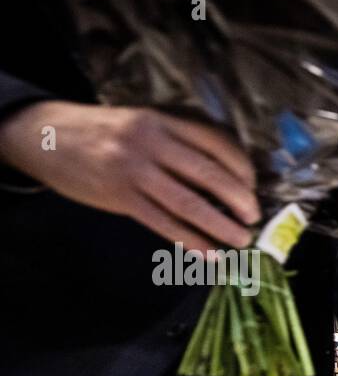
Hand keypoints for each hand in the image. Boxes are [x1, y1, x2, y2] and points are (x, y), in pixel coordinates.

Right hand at [0, 100, 258, 251]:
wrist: (45, 136)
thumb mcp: (140, 123)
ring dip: (220, 224)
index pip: (214, 141)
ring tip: (241, 239)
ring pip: (188, 202)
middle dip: (238, 197)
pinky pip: (164, 224)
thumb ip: (176, 142)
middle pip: (208, 172)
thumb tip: (223, 176)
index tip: (254, 184)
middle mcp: (150, 142)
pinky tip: (211, 255)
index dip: (241, 166)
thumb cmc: (102, 133)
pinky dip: (191, 241)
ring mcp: (134, 171)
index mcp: (160, 120)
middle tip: (255, 216)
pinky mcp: (121, 197)